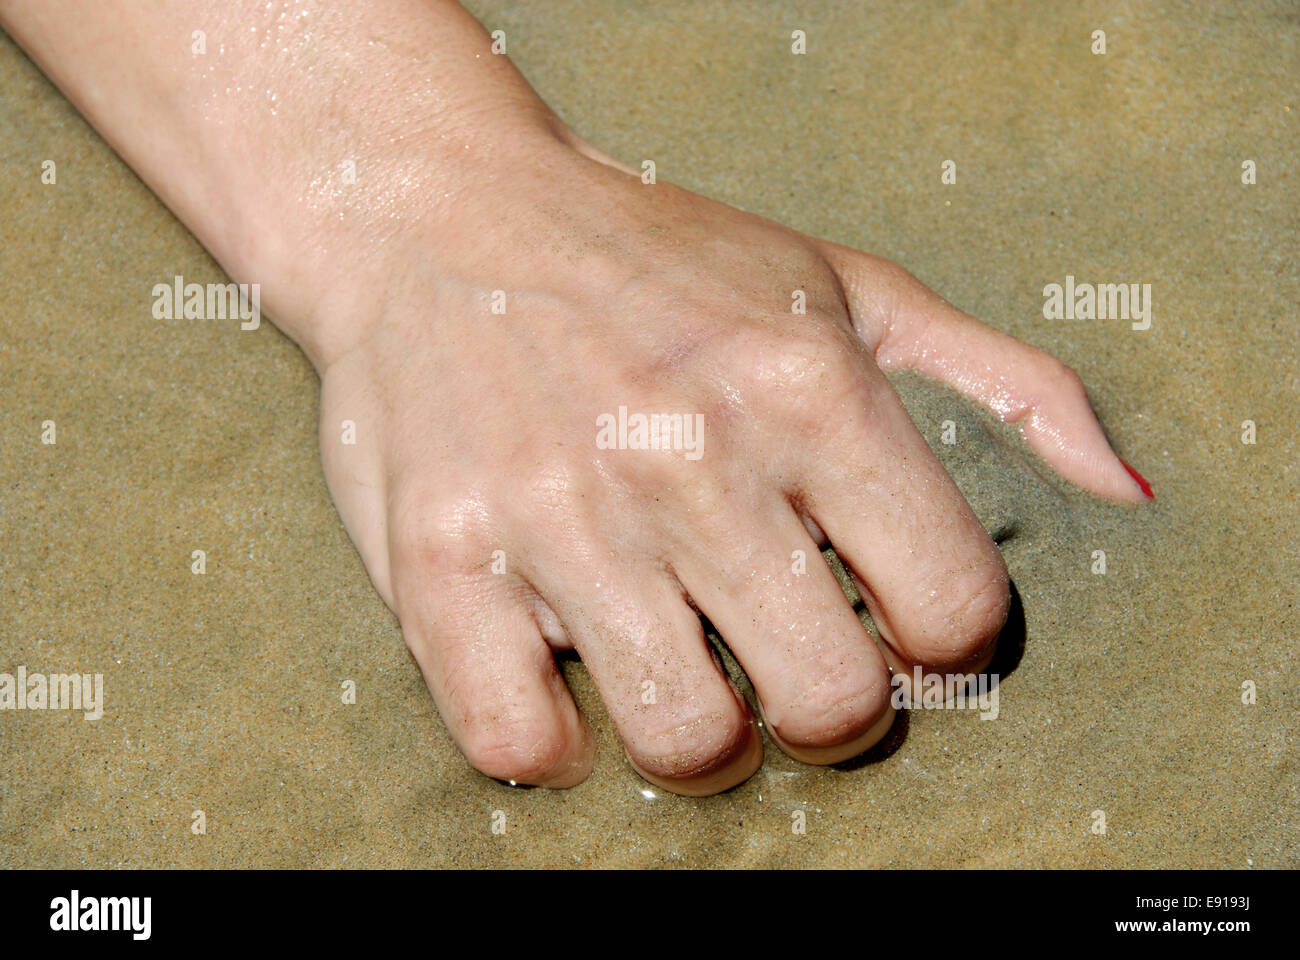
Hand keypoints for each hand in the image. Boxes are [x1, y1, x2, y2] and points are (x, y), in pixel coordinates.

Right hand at [315, 132, 1149, 794]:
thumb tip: (1118, 489)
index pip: (951, 606)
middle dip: (829, 704)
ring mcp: (558, 515)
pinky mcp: (439, 559)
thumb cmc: (655, 259)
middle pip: (829, 703)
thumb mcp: (843, 283)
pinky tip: (570, 687)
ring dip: (705, 738)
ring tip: (688, 676)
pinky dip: (555, 744)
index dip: (938, 641)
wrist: (436, 212)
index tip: (891, 622)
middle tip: (789, 660)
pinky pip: (516, 739)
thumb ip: (998, 378)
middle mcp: (690, 456)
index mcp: (808, 388)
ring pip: (687, 743)